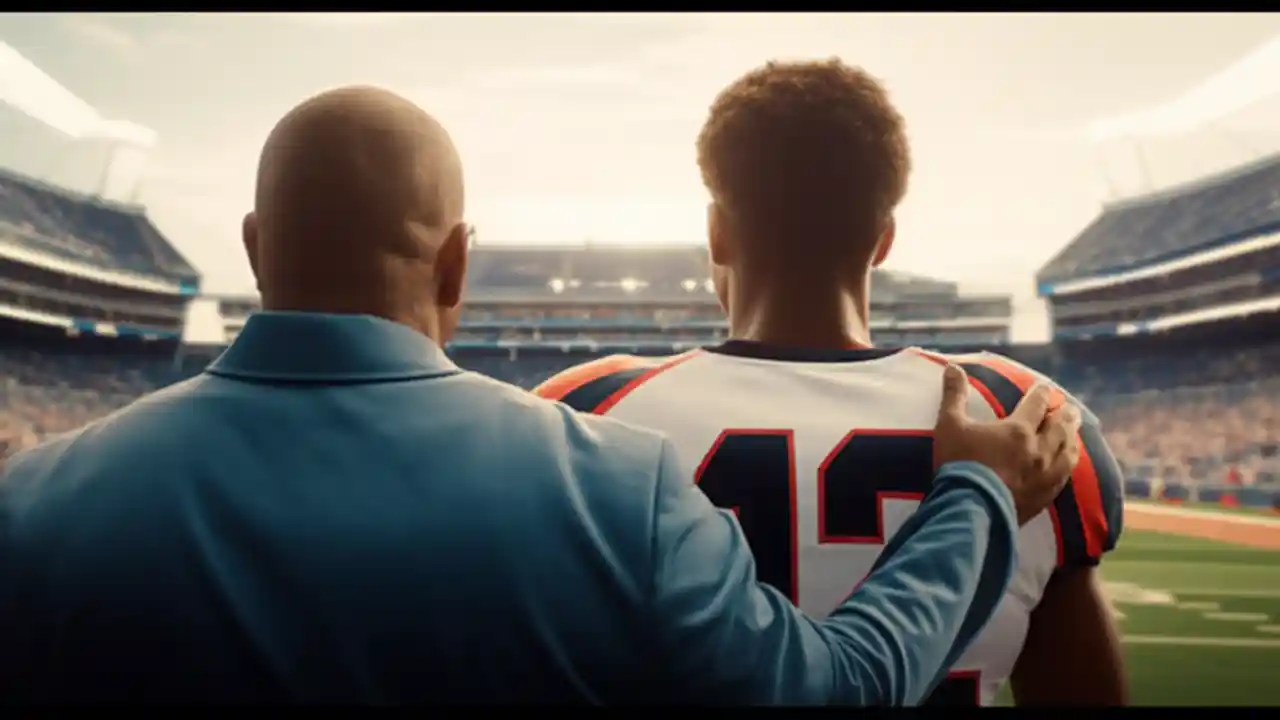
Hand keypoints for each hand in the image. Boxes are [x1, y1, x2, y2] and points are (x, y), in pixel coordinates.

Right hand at [933, 364, 1081, 524]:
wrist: (969, 511)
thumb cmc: (958, 464)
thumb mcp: (949, 425)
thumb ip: (954, 395)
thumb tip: (953, 366)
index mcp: (1018, 429)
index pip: (1037, 404)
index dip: (1042, 393)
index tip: (1045, 387)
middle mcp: (1039, 450)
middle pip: (1061, 427)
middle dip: (1065, 414)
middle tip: (1069, 408)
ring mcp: (1045, 476)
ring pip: (1068, 453)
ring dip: (1071, 439)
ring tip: (1073, 434)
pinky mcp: (1044, 498)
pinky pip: (1064, 478)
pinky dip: (1068, 465)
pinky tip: (1067, 466)